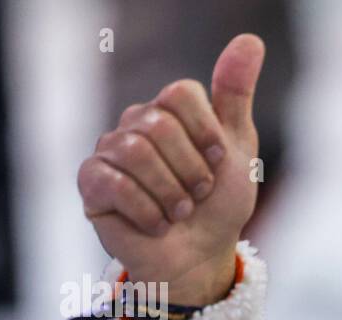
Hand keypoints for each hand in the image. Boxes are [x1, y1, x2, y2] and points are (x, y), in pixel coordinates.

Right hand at [78, 33, 264, 304]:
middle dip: (191, 170)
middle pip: (159, 123)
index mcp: (167, 111)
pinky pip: (114, 182)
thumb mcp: (238, 149)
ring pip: (136, 151)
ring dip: (171, 193)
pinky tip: (157, 224)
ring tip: (179, 212)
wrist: (201, 257)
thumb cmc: (218, 205)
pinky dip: (147, 211)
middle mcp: (134, 124)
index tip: (218, 163)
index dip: (207, 134)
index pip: (181, 93)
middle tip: (198, 194)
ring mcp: (109, 152)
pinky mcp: (91, 184)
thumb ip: (236, 95)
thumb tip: (250, 40)